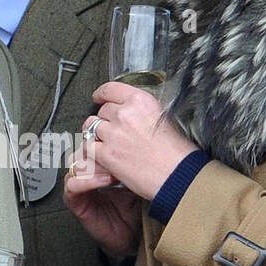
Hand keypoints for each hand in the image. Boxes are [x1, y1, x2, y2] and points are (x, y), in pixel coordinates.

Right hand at [64, 151, 141, 261]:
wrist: (131, 234)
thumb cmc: (133, 208)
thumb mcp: (135, 178)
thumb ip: (131, 160)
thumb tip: (139, 140)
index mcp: (98, 164)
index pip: (94, 142)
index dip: (105, 140)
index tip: (124, 141)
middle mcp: (86, 172)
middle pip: (82, 149)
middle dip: (100, 150)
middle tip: (118, 154)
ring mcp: (78, 186)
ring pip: (77, 164)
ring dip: (97, 165)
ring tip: (114, 170)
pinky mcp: (74, 201)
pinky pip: (73, 185)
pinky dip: (89, 180)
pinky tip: (106, 181)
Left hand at [82, 82, 198, 200]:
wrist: (178, 175)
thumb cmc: (177, 152)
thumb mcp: (163, 118)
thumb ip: (141, 111)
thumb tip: (129, 112)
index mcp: (141, 101)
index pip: (111, 89)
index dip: (101, 94)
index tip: (98, 98)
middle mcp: (125, 113)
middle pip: (102, 110)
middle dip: (105, 120)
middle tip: (113, 132)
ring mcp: (114, 133)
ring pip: (91, 126)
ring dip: (96, 134)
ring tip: (106, 144)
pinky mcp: (107, 154)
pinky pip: (88, 146)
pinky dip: (92, 151)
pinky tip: (100, 156)